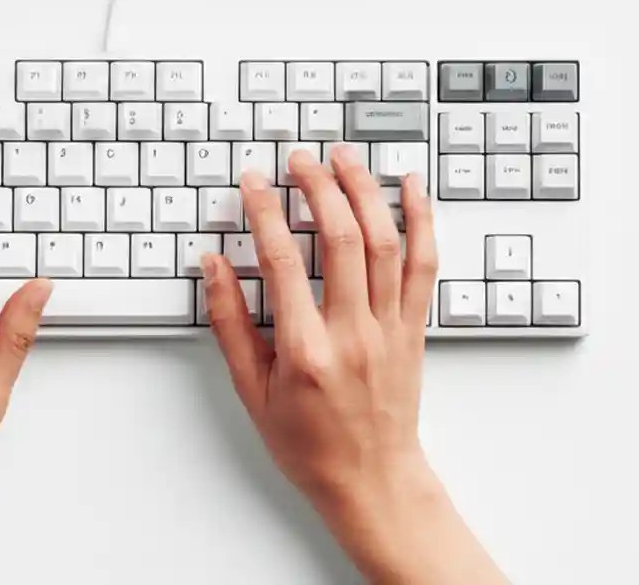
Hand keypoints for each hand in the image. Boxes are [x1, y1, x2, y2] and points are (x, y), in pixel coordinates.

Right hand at [203, 146, 504, 583]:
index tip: (253, 182)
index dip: (265, 212)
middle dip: (318, 187)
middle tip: (298, 159)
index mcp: (305, 351)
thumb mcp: (251, 390)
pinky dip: (421, 220)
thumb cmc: (308, 443)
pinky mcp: (413, 328)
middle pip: (340, 238)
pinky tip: (410, 189)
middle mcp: (352, 333)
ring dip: (364, 190)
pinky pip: (424, 263)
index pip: (282, 262)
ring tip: (344, 158)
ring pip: (385, 241)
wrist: (371, 480)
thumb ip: (230, 324)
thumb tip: (214, 266)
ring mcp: (389, 328)